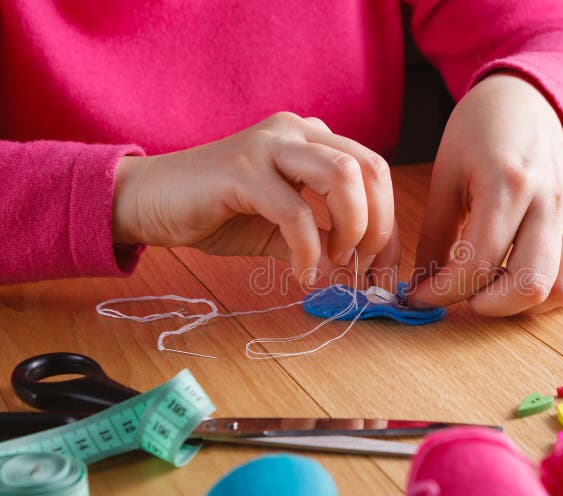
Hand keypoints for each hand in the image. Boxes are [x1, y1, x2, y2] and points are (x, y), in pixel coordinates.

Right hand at [112, 112, 399, 286]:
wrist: (150, 201)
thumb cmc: (219, 212)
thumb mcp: (284, 228)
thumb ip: (323, 239)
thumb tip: (363, 271)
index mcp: (313, 139)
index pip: (374, 172)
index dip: (389, 225)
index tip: (385, 270)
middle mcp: (297, 131)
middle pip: (370, 169)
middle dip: (379, 227)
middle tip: (364, 268)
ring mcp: (269, 145)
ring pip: (342, 177)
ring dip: (352, 230)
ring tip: (337, 264)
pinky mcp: (241, 171)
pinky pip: (295, 212)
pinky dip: (308, 250)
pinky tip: (302, 274)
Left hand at [408, 73, 562, 315]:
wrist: (525, 101)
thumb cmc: (478, 132)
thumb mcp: (445, 176)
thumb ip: (435, 236)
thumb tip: (423, 288)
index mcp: (507, 185)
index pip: (477, 264)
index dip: (441, 293)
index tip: (418, 298)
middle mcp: (548, 203)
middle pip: (529, 286)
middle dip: (486, 306)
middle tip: (459, 295)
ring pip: (562, 290)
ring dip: (522, 306)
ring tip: (490, 291)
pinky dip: (554, 295)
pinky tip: (521, 281)